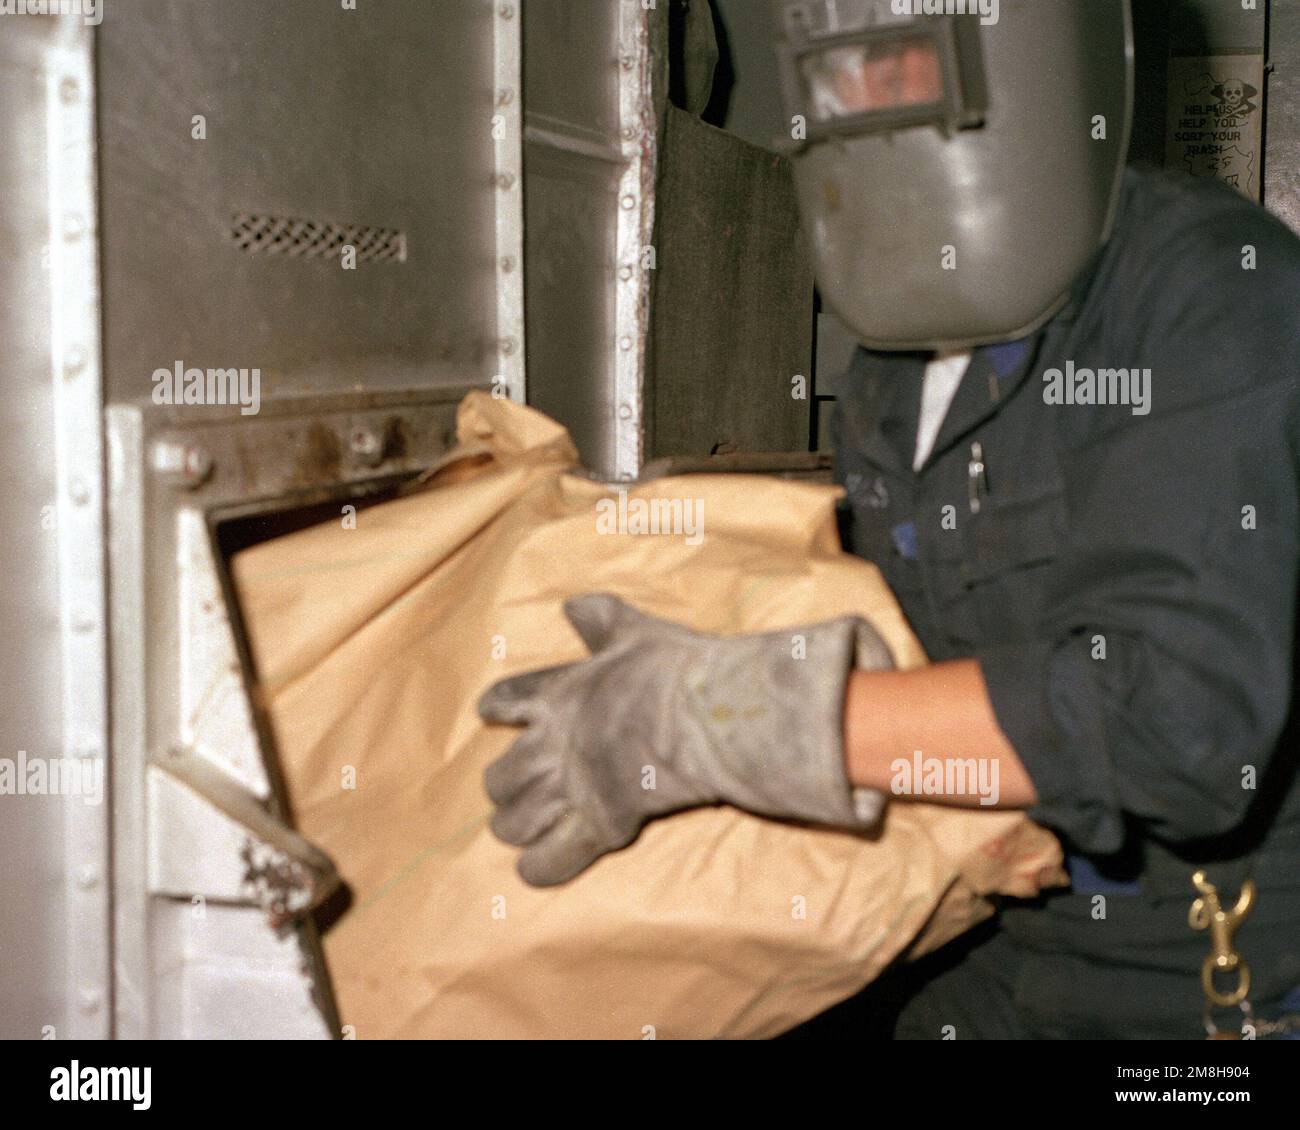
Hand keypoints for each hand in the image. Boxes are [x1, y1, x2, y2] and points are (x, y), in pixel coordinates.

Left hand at [478, 594, 893, 885]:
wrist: (707, 716)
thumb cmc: (675, 671)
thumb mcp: (635, 632)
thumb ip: (602, 621)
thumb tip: (574, 603)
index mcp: (560, 695)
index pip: (509, 700)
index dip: (497, 707)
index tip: (488, 711)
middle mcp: (554, 744)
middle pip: (503, 775)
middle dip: (505, 786)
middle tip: (511, 792)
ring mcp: (572, 787)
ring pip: (517, 819)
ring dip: (515, 826)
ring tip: (517, 832)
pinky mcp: (597, 824)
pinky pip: (553, 856)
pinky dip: (540, 867)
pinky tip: (533, 870)